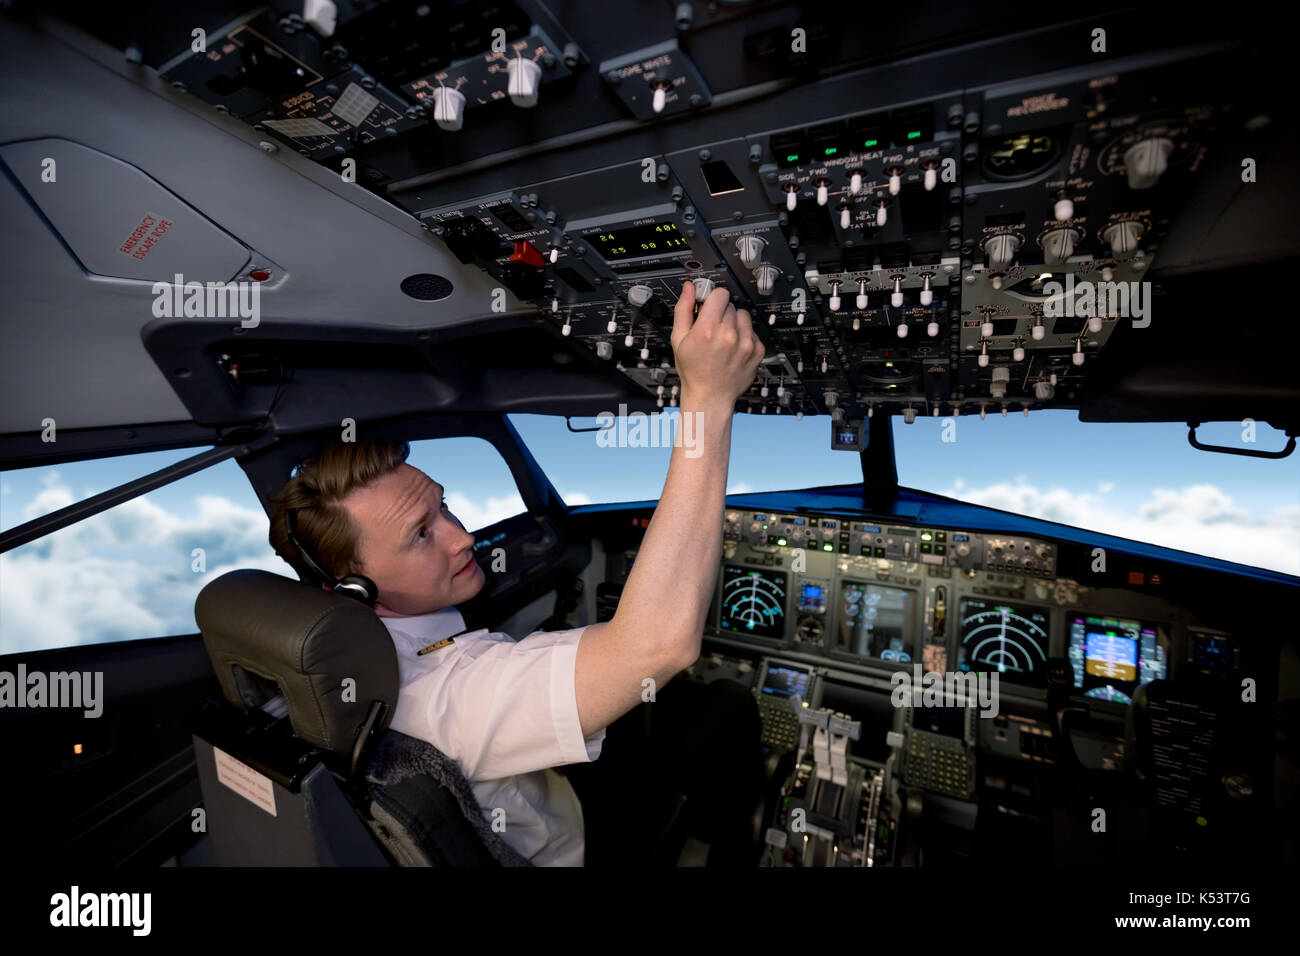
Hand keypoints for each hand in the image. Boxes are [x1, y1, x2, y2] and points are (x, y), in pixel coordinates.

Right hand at [670, 281, 764, 408]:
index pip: (720, 294)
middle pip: (731, 305)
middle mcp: (729, 335)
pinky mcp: (758, 351)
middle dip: (721, 313)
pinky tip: (733, 348)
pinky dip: (744, 336)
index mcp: (708, 330)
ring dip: (735, 322)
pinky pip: (753, 331)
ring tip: (724, 338)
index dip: (713, 299)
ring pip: (744, 315)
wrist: (710, 396)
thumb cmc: (693, 371)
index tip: (709, 307)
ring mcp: (746, 343)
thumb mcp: (679, 339)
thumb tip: (689, 288)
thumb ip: (684, 309)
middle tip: (712, 329)